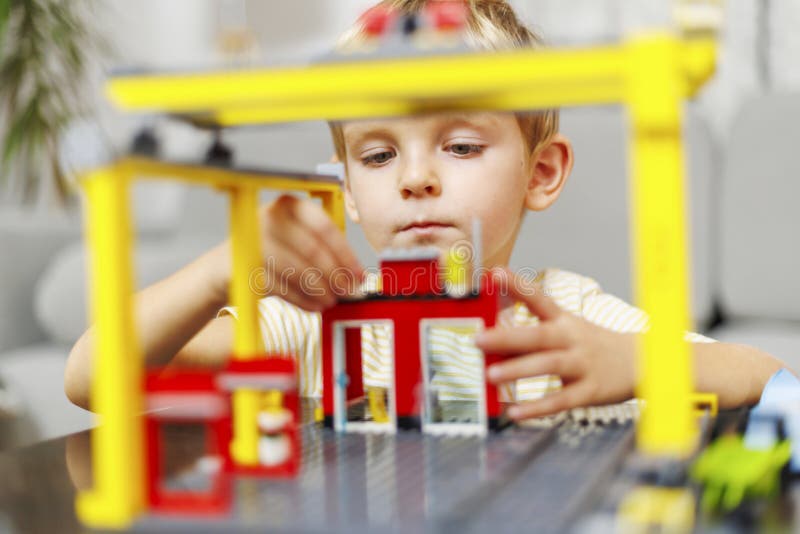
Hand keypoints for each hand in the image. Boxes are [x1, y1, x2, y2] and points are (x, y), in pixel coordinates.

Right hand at [254, 194, 363, 311]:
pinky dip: (302, 300)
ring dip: (319, 290)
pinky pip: (282, 287)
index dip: (345, 253)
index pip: (324, 227)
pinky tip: (313, 306)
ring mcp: (254, 240)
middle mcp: (270, 216)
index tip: (359, 274)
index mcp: (290, 205)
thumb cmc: (270, 254)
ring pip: (297, 269)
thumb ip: (326, 254)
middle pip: (312, 248)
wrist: (226, 267)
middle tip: (348, 292)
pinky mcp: (245, 265)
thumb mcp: (298, 244)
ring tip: (330, 301)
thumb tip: (356, 277)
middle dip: (335, 275)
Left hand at [475, 267, 636, 420]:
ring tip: (490, 375)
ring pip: (549, 365)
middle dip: (507, 337)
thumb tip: (491, 336)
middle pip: (539, 335)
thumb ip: (531, 331)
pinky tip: (516, 412)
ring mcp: (583, 364)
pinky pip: (562, 400)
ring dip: (519, 370)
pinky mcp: (590, 390)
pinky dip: (538, 408)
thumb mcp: (567, 328)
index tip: (496, 274)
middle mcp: (572, 339)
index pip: (540, 299)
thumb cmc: (590, 345)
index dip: (518, 286)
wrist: (641, 362)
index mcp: (564, 321)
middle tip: (478, 339)